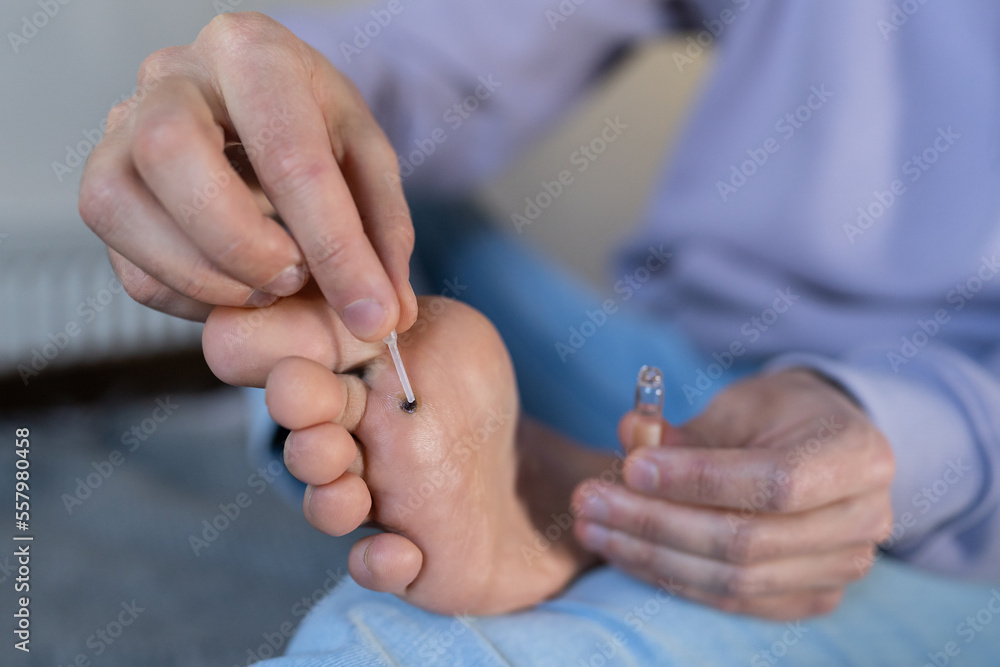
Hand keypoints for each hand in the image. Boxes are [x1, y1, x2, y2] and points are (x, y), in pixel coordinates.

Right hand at [79, 12, 415, 339]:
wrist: (256, 109)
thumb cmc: (314, 126)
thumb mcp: (367, 160)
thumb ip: (383, 232)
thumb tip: (388, 313)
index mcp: (254, 53)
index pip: (288, 153)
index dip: (335, 247)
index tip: (372, 314)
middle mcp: (172, 77)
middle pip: (169, 151)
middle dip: (239, 242)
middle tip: (293, 279)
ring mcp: (120, 127)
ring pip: (116, 203)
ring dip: (202, 275)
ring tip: (267, 290)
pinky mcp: (100, 184)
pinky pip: (122, 259)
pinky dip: (182, 295)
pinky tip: (234, 291)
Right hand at [202, 285, 592, 614]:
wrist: (531, 482)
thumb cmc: (476, 399)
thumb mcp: (447, 334)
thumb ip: (386, 314)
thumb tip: (334, 285)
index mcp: (344, 378)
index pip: (290, 352)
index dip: (272, 344)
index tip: (266, 334)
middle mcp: (345, 441)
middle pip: (304, 427)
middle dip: (301, 412)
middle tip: (303, 396)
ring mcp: (373, 502)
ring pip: (328, 501)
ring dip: (328, 493)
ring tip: (348, 486)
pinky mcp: (406, 556)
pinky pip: (374, 565)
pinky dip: (380, 561)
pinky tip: (403, 550)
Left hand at [572, 369, 895, 619]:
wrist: (825, 447)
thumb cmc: (780, 415)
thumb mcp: (741, 403)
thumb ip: (689, 427)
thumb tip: (629, 432)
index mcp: (858, 456)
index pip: (776, 482)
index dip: (698, 480)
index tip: (631, 466)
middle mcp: (865, 519)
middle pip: (748, 540)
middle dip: (656, 522)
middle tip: (589, 500)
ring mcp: (843, 567)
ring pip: (734, 578)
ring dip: (651, 555)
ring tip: (592, 526)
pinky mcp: (812, 596)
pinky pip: (732, 599)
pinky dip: (671, 576)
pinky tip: (625, 549)